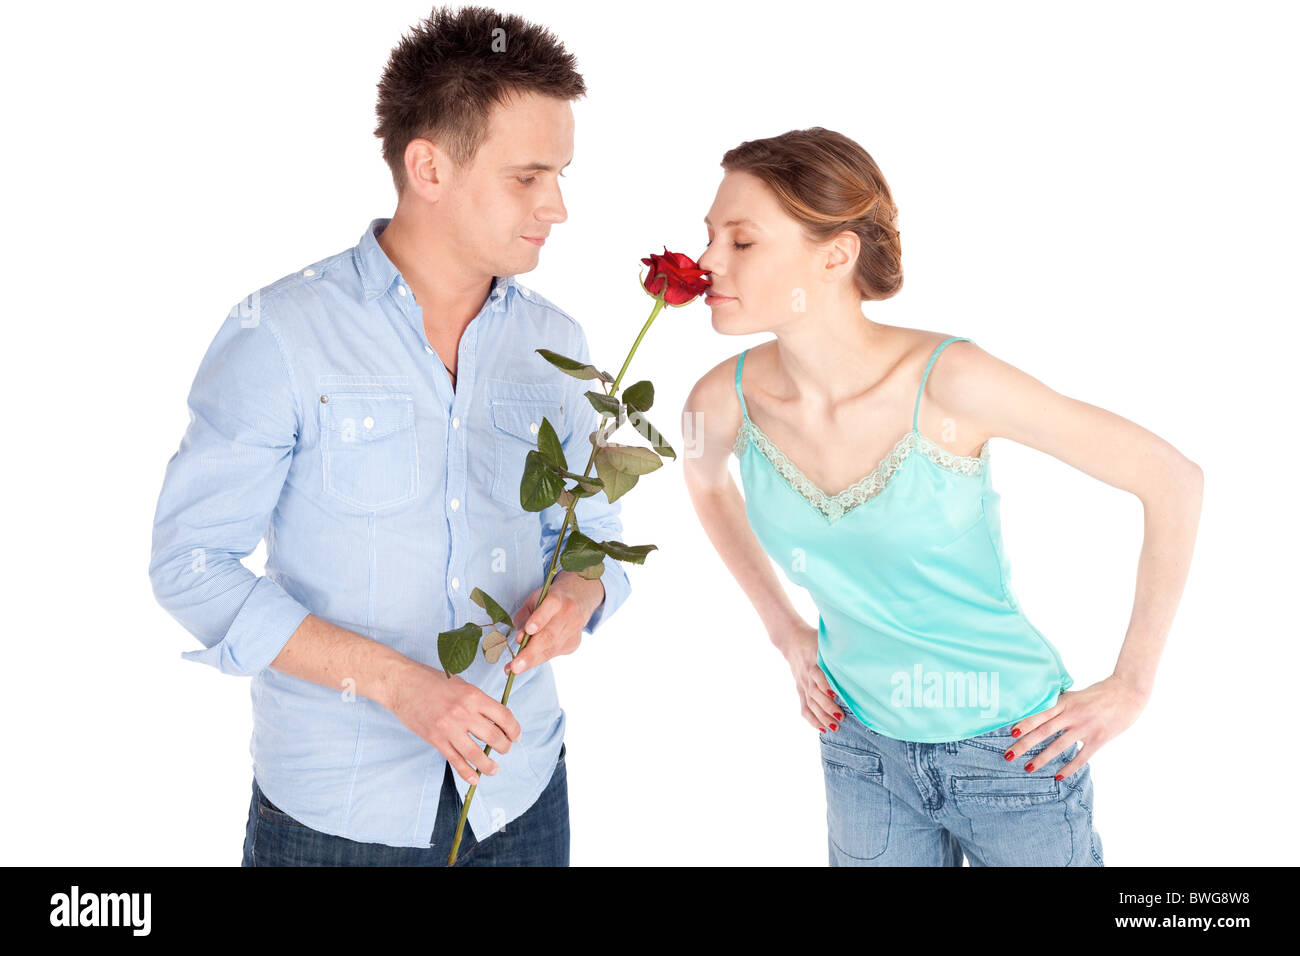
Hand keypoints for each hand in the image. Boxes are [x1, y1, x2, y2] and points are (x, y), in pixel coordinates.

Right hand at [386, 660, 521, 784]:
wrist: (402, 684)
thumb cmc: (432, 680)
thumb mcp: (461, 684)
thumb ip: (478, 701)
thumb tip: (496, 719)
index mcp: (473, 696)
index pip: (503, 716)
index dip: (514, 729)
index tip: (516, 735)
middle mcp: (463, 713)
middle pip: (494, 737)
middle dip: (505, 747)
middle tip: (506, 749)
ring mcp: (448, 728)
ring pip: (476, 754)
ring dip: (489, 765)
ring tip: (494, 769)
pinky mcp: (435, 740)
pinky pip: (455, 760)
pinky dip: (467, 772)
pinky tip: (475, 778)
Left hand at [505, 572, 602, 676]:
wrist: (578, 600)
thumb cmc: (548, 601)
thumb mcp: (533, 600)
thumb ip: (524, 616)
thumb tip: (520, 638)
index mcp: (558, 598)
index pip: (550, 606)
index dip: (539, 619)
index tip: (528, 630)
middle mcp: (569, 615)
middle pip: (550, 635)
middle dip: (530, 653)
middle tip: (515, 666)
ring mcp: (574, 631)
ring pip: (550, 649)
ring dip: (530, 661)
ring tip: (513, 669)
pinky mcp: (574, 644)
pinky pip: (552, 654)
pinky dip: (537, 659)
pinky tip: (525, 664)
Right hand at [774, 622, 839, 731]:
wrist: (791, 640)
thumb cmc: (814, 639)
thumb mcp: (825, 640)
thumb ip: (838, 647)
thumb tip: (858, 651)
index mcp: (813, 662)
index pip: (818, 676)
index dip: (825, 686)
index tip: (835, 695)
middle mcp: (807, 675)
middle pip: (815, 694)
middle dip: (827, 707)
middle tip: (841, 717)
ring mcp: (803, 684)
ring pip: (810, 704)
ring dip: (821, 717)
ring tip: (834, 727)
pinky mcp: (800, 690)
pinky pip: (804, 708)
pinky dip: (812, 720)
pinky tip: (822, 728)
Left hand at [1003, 673, 1148, 779]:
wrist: (1128, 693)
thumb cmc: (1100, 693)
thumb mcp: (1076, 694)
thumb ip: (1060, 703)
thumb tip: (1040, 710)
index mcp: (1066, 702)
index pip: (1041, 713)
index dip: (1025, 723)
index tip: (1011, 732)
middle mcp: (1073, 714)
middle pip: (1044, 731)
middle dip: (1025, 744)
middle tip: (1009, 755)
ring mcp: (1086, 727)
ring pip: (1059, 746)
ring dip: (1042, 758)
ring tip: (1028, 768)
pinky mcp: (1099, 739)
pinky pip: (1081, 757)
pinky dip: (1069, 768)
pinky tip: (1058, 777)